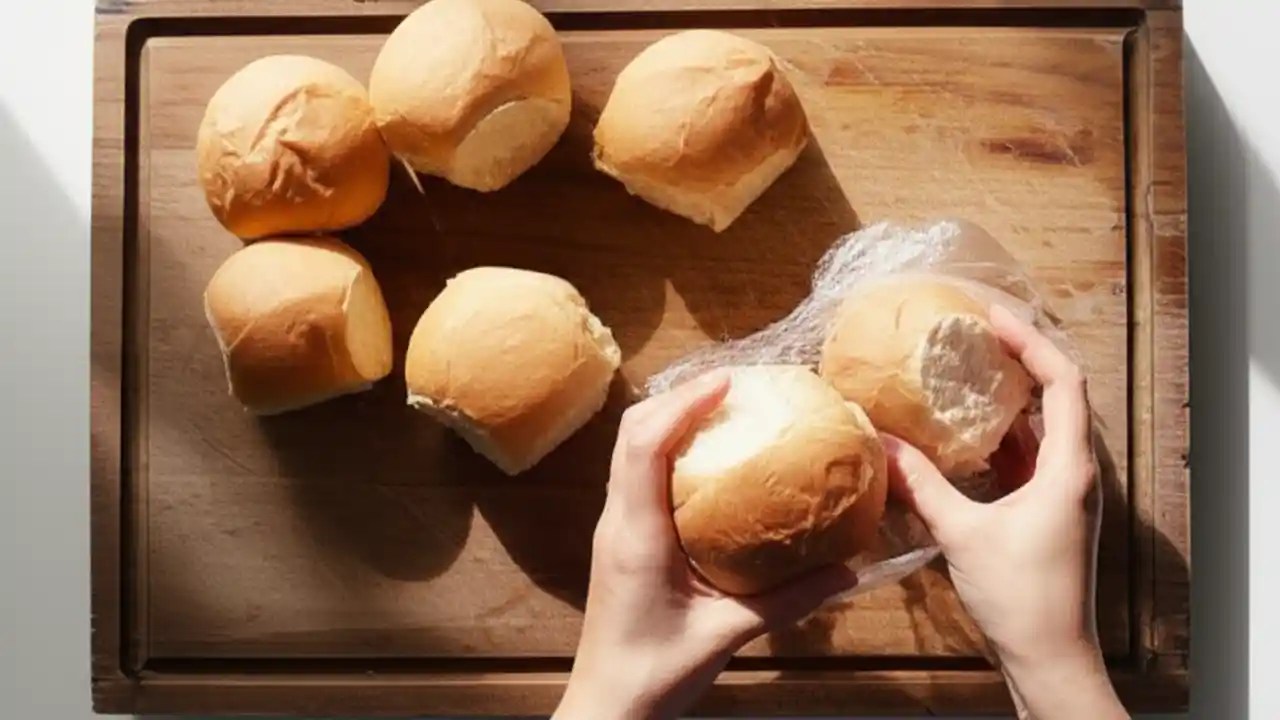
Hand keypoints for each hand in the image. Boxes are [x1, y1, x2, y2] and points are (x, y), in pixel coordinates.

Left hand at [553, 371, 859, 719]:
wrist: (607, 707)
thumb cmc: (655, 675)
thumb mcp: (726, 636)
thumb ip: (788, 601)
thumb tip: (848, 570)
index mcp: (636, 536)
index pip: (644, 446)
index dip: (682, 404)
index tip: (727, 382)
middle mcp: (617, 521)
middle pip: (632, 433)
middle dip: (677, 398)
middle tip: (734, 386)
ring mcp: (614, 528)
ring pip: (631, 450)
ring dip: (671, 420)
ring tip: (725, 409)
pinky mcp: (622, 538)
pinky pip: (639, 475)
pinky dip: (670, 451)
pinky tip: (712, 460)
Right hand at [884, 305, 1128, 719]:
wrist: (1050, 657)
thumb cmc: (1020, 597)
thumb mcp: (962, 533)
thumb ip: (921, 485)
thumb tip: (880, 443)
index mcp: (1069, 468)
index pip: (1063, 382)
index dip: (1031, 341)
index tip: (991, 316)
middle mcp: (1075, 473)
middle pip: (1059, 396)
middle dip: (1020, 359)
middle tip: (976, 333)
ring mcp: (1064, 493)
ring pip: (1042, 428)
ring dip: (1008, 399)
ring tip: (965, 371)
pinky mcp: (1048, 512)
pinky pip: (1028, 458)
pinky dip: (999, 438)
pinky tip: (963, 435)